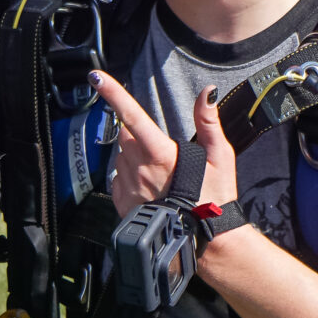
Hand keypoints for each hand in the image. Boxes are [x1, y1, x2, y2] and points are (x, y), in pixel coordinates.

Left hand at [88, 72, 238, 215]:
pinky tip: (151, 186)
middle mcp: (140, 169)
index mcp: (161, 154)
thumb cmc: (215, 198)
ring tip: (161, 173)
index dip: (113, 93)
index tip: (97, 77)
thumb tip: (206, 93)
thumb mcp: (220, 157)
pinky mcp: (122, 201)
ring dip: (134, 155)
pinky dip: (130, 175)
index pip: (132, 116)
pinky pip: (118, 178)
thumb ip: (209, 122)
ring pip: (121, 156)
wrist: (206, 240)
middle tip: (162, 148)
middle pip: (126, 134)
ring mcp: (129, 186)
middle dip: (138, 133)